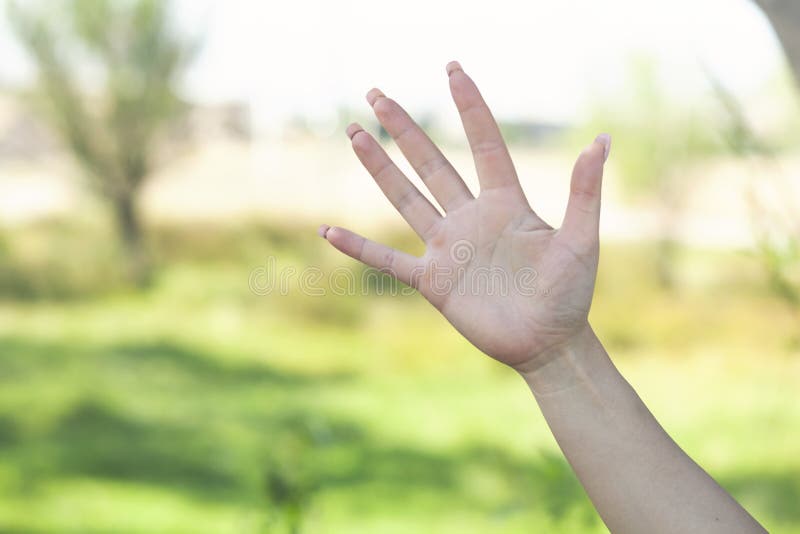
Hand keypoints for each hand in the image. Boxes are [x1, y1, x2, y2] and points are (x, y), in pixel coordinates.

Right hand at [319, 61, 609, 370]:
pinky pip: (388, 260)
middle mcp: (471, 217)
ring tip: (355, 134)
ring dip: (380, 168)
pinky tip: (329, 232)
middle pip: (431, 163)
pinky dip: (359, 247)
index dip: (469, 107)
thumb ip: (585, 193)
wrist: (548, 343)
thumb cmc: (570, 294)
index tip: (452, 70)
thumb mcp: (581, 241)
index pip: (484, 145)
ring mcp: (448, 248)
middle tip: (376, 95)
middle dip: (404, 128)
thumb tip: (599, 141)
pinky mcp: (433, 281)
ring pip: (406, 199)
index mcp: (506, 203)